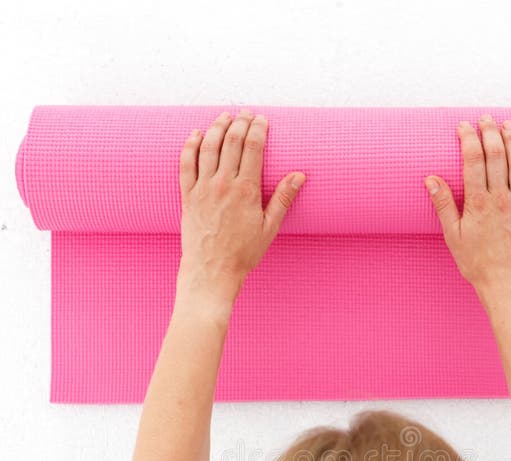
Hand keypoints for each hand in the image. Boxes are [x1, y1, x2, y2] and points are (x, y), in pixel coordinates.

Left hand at [177, 109, 305, 306]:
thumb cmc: (243, 254)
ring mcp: (202, 188)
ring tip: (225, 117)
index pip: (253, 147)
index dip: (258, 128)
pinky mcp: (188, 196)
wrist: (212, 272)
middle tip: (246, 113)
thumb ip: (283, 198)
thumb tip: (299, 175)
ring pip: (208, 147)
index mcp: (246, 190)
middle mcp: (223, 184)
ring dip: (217, 127)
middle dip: (240, 122)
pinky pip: (186, 163)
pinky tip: (196, 135)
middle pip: (232, 141)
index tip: (262, 120)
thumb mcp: (269, 228)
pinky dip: (190, 145)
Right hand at [425, 115, 510, 303]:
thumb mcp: (453, 236)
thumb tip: (430, 179)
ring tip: (506, 124)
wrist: (508, 284)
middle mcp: (501, 200)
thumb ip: (443, 205)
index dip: (468, 139)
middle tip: (484, 118)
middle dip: (490, 132)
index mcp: (478, 204)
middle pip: (496, 155)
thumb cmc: (477, 263)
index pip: (473, 161)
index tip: (463, 126)